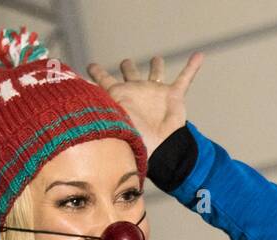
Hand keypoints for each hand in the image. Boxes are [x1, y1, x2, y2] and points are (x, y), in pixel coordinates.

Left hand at [85, 52, 203, 158]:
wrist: (160, 147)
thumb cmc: (134, 138)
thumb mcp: (111, 118)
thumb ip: (98, 107)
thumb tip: (76, 98)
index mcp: (120, 95)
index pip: (104, 80)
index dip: (97, 73)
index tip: (90, 66)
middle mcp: (137, 90)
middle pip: (131, 73)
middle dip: (128, 67)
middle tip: (125, 63)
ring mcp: (155, 93)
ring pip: (156, 73)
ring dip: (157, 66)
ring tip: (157, 60)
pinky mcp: (174, 96)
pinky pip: (185, 79)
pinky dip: (192, 67)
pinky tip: (199, 55)